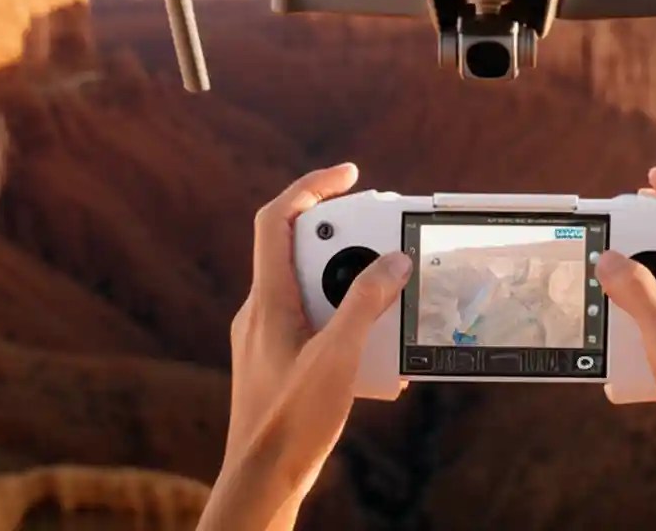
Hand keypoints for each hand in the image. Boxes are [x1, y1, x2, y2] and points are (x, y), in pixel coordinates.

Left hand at [197, 162, 411, 530]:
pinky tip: (375, 356)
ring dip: (353, 292)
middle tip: (385, 242)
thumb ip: (367, 304)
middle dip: (349, 243)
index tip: (350, 175)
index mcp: (267, 300)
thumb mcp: (339, 357)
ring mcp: (267, 337)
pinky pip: (315, 325)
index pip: (276, 220)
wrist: (262, 480)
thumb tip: (394, 261)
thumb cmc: (290, 421)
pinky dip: (347, 327)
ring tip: (387, 309)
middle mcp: (261, 311)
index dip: (311, 187)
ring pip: (313, 290)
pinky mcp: (279, 361)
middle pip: (303, 251)